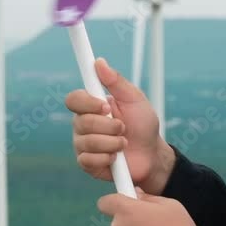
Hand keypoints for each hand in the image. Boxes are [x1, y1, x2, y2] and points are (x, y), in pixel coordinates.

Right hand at [65, 58, 175, 192]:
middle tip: (123, 127)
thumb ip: (117, 82)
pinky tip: (116, 157)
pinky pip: (88, 160)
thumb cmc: (143, 125)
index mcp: (92, 106)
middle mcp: (83, 123)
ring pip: (87, 142)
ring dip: (112, 142)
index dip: (87, 103)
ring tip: (123, 143)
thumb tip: (99, 62)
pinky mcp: (87, 163)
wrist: (152, 155)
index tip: (106, 106)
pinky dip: (107, 157)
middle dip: (109, 126)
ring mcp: (83, 144)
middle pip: (81, 122)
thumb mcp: (134, 99)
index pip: (73, 99)